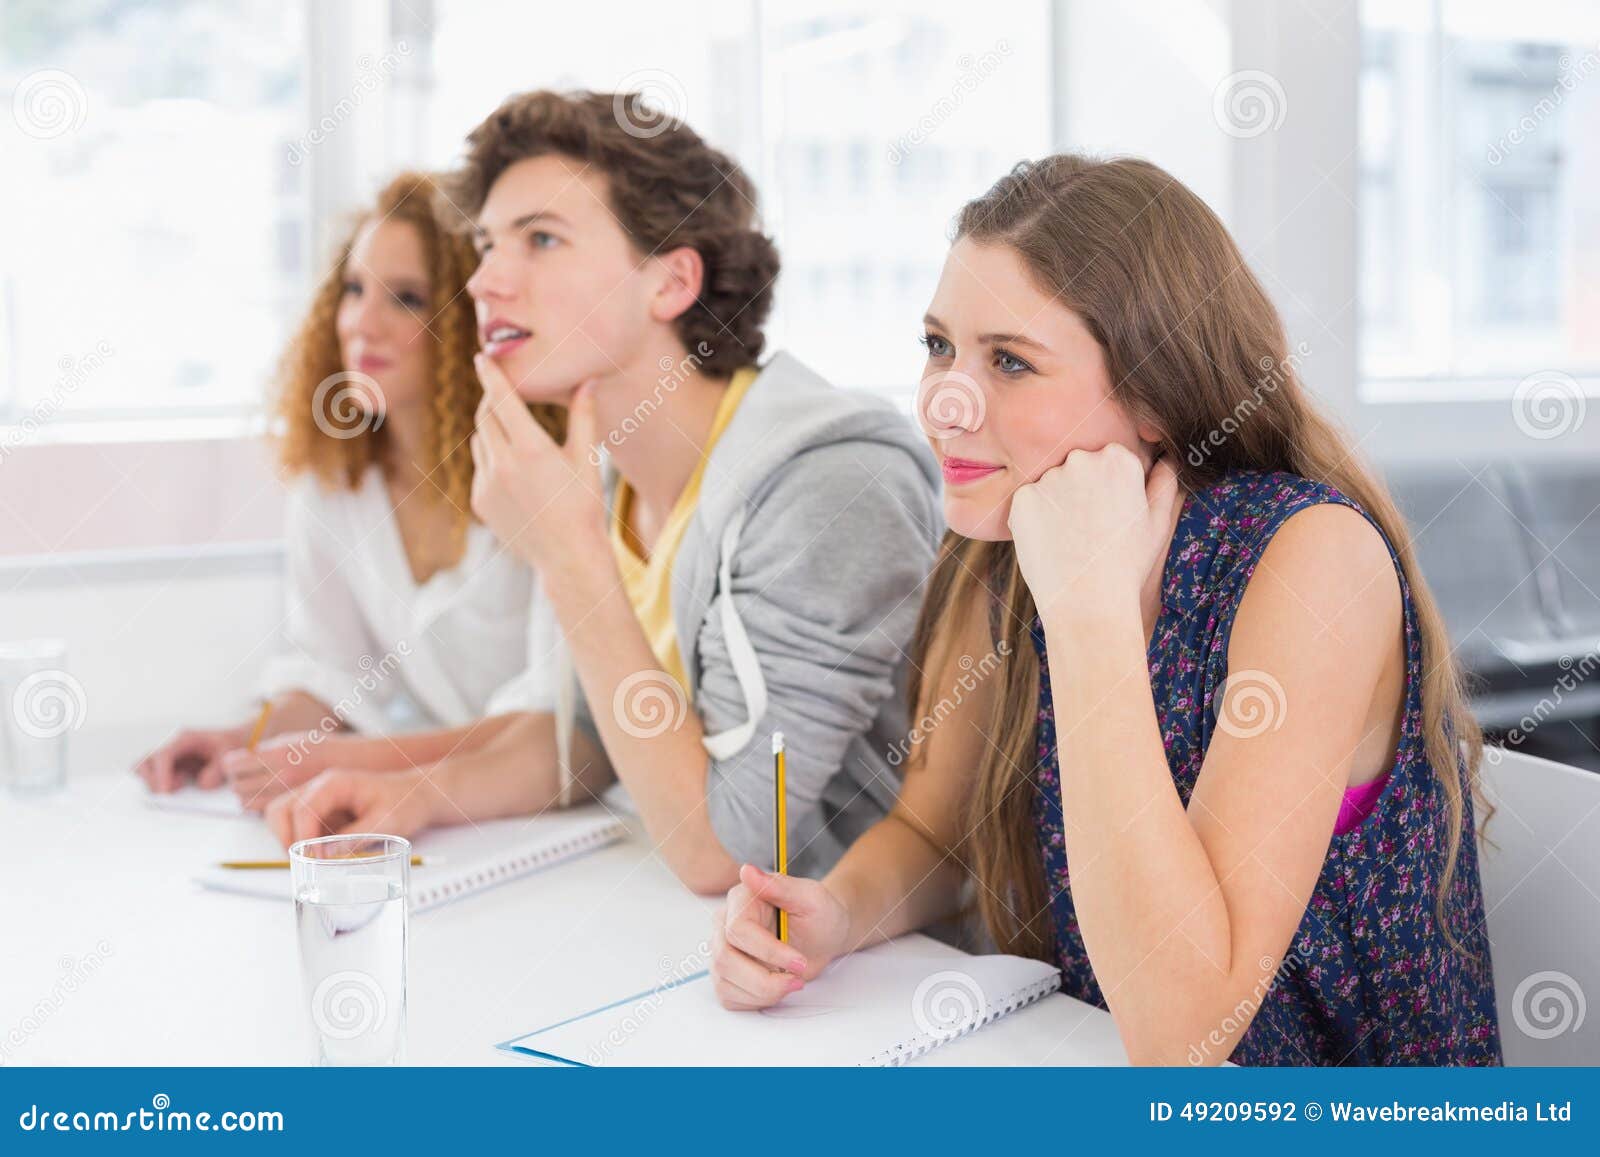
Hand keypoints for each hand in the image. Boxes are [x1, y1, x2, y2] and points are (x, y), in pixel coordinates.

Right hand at [133, 724, 248, 791]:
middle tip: (168, 793)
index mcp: (184, 739)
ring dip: (155, 784)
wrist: (234, 742)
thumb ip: (217, 771)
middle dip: (151, 781)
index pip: (162, 756)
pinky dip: (162, 786)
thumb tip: (201, 785)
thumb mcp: (229, 756)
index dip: (160, 775)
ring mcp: (168, 758)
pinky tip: (183, 787)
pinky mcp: (169, 769)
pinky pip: (155, 779)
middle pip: (143, 763)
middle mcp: (171, 747)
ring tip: (180, 787)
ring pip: (144, 771)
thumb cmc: (230, 745)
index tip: (165, 793)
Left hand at [219, 737, 328, 811]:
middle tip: (241, 775)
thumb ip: (265, 750)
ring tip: (254, 787)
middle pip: (237, 785)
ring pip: (245, 802)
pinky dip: (258, 805)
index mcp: (279, 754)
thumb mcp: (291, 740)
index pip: (235, 764)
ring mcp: (286, 794)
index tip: (233, 762)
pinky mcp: (291, 808)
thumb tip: (242, 759)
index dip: (230, 763)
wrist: (351, 765)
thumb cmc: (320, 750)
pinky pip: (260, 811)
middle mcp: (282, 776)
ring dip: (245, 795)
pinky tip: (268, 796)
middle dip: (235, 779)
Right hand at [263, 768, 432, 849]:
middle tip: (302, 861)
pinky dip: (297, 840)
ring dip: (286, 839)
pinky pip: (295, 825)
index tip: (312, 860)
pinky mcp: (319, 812)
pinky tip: (318, 853)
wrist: (416, 796)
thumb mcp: (387, 823)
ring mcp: (317, 798)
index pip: (302, 808)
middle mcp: (320, 787)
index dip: (302, 837)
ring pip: (281, 816)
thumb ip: (354, 837)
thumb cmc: (405, 803)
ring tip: (307, 859)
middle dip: (285, 837)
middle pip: (280, 809)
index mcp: (336, 783)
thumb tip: (323, 855)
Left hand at [469, 354, 606, 571]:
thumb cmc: (584, 507)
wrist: (567, 557)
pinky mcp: (479, 501)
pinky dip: (491, 458)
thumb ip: (583, 417)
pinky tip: (515, 470)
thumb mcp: (587, 460)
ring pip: (479, 440)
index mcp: (532, 450)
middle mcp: (503, 465)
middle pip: (485, 416)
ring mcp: (486, 485)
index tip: (482, 356)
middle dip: (492, 400)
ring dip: (491, 429)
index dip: (491, 375)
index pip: (502, 400)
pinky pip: (479, 467)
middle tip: (503, 391)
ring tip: (514, 433)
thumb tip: (588, 381)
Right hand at [710, 864, 851, 1009]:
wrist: (823, 935)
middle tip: (797, 979)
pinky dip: (756, 1000)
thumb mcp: (811, 898)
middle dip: (765, 979)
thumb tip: (747, 871)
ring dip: (763, 991)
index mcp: (742, 899)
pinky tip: (777, 987)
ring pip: (725, 981)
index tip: (798, 962)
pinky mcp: (726, 974)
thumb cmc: (820, 914)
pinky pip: (729, 996)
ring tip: (791, 982)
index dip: (768, 951)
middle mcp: (725, 923)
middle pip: (725, 959)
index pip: (738, 930)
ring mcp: (722, 949)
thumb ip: (780, 886)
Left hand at [1008, 446, 1180, 628]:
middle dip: (1080, 491)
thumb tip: (1167, 459)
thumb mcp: (1158, 522)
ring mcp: (1049, 478)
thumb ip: (1164, 483)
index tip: (1108, 514)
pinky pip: (1028, 503)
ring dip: (1056, 505)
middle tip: (1088, 530)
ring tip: (1070, 541)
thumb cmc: (1128, 565)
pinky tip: (1050, 544)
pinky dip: (1034, 520)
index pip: (1107, 459)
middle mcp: (1083, 460)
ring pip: (1051, 485)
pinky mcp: (1023, 499)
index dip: (1108, 489)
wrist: (1089, 602)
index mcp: (1119, 459)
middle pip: (1077, 467)